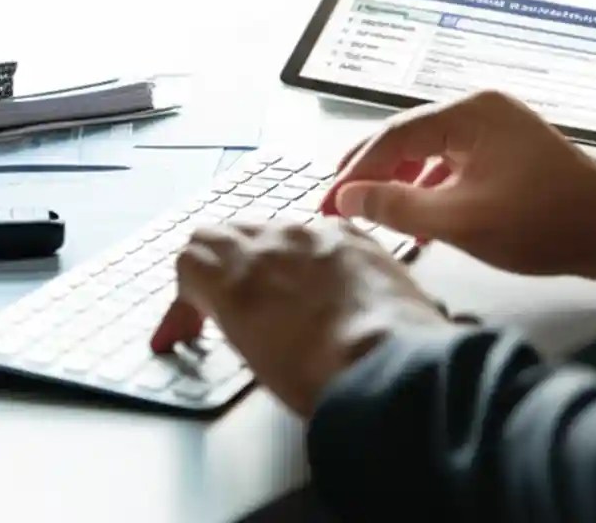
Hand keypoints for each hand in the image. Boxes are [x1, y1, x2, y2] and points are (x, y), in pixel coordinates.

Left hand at [150, 217, 451, 416]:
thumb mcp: (411, 315)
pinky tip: (179, 335)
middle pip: (253, 236)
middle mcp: (304, 234)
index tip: (280, 307)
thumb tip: (416, 326)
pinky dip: (181, 304)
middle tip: (239, 313)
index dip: (281, 276)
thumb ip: (399, 310)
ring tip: (202, 320)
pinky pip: (189, 271)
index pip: (301, 244)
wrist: (382, 360)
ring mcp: (265, 249)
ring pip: (215, 242)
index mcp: (350, 240)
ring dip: (208, 278)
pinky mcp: (230, 277)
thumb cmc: (401, 351)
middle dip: (241, 270)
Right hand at [322, 90, 595, 276]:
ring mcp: (499, 128)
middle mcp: (481, 109)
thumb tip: (347, 197)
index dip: (353, 172)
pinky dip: (432, 188)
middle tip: (336, 205)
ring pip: (431, 151)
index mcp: (468, 112)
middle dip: (372, 173)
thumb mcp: (458, 220)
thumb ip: (396, 206)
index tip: (326, 205)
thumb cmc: (542, 224)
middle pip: (408, 137)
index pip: (392, 136)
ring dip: (401, 182)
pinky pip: (456, 163)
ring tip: (371, 212)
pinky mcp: (511, 152)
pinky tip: (421, 218)